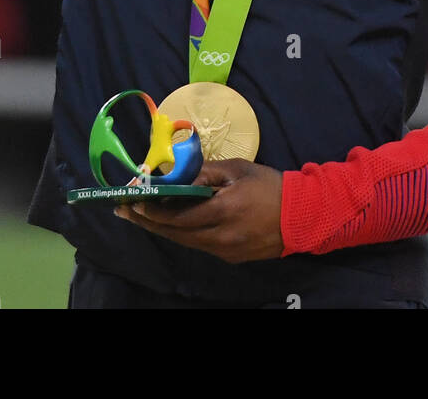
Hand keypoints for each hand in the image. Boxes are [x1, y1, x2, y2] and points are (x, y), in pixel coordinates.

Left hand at [113, 159, 283, 262]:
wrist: (303, 216)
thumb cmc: (270, 186)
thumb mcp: (238, 169)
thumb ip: (206, 172)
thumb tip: (178, 174)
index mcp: (222, 212)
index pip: (177, 217)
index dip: (152, 211)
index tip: (131, 201)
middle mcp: (220, 238)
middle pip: (175, 234)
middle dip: (148, 222)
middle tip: (124, 211)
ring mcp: (225, 251)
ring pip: (186, 242)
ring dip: (163, 229)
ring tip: (142, 216)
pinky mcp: (231, 256)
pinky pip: (200, 245)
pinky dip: (183, 233)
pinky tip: (173, 223)